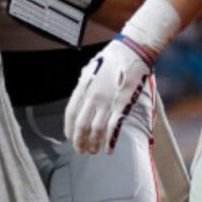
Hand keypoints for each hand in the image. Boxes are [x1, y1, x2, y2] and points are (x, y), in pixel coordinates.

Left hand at [65, 38, 151, 153]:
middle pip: (81, 125)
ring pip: (96, 130)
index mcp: (82, 88)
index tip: (70, 138)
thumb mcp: (90, 68)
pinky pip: (113, 127)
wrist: (132, 50)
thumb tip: (80, 90)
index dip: (69, 129)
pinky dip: (110, 140)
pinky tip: (109, 149)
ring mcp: (107, 102)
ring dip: (94, 144)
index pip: (70, 114)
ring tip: (93, 151)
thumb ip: (84, 82)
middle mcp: (92, 97)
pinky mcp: (122, 104)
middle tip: (80, 150)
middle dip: (79, 141)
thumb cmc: (112, 56)